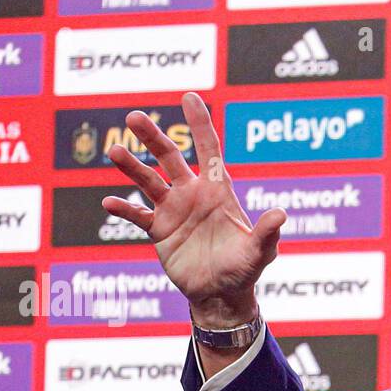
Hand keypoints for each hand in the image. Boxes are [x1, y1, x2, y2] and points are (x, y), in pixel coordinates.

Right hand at [102, 91, 286, 328]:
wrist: (221, 294)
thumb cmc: (244, 269)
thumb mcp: (259, 252)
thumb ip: (266, 233)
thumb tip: (280, 214)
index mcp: (217, 190)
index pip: (208, 149)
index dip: (199, 124)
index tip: (189, 97)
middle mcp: (192, 194)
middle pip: (169, 157)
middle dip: (153, 136)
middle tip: (134, 117)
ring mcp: (173, 210)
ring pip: (148, 180)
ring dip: (131, 166)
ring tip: (115, 151)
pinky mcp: (159, 231)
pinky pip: (138, 216)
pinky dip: (124, 209)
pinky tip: (110, 203)